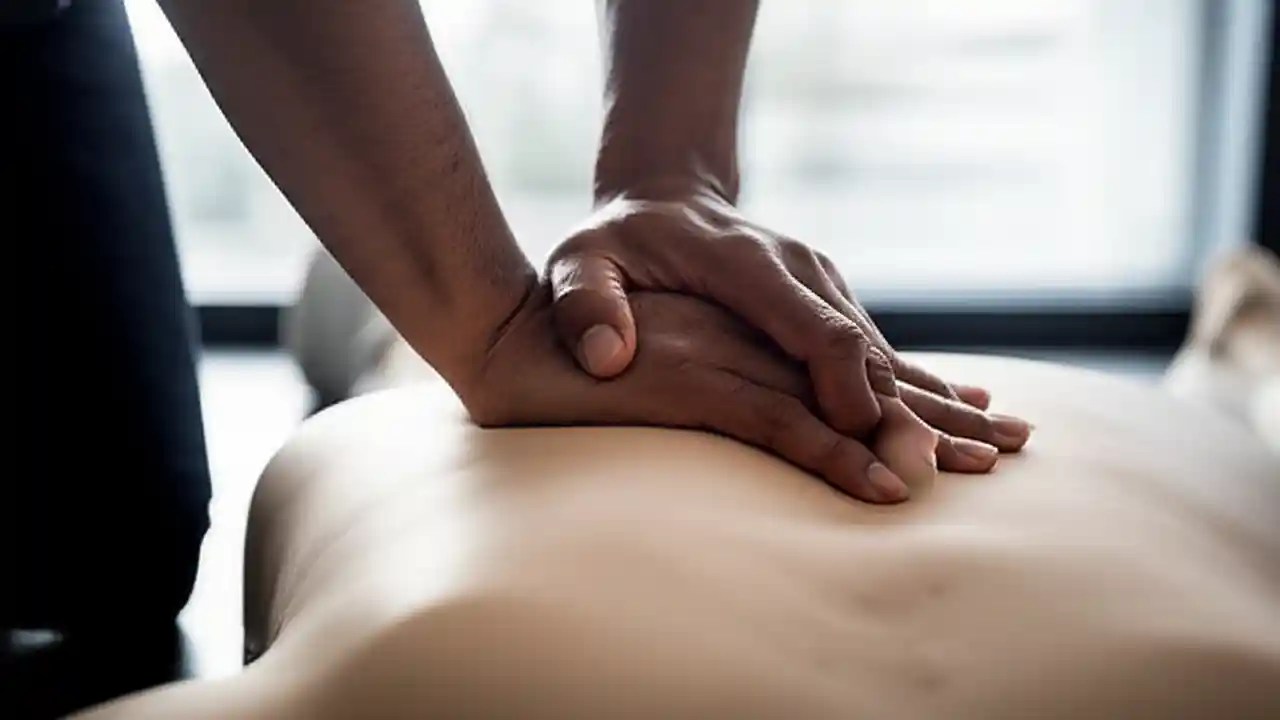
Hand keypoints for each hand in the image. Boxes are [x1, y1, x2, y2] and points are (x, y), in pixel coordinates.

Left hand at [547, 185, 1031, 468]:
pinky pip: (880, 354)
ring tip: (1002, 448)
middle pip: (865, 348)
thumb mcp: (580, 263)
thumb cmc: (614, 242)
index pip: (811, 325)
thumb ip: (586, 306)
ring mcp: (821, 286)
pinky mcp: (828, 304)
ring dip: (939, 403)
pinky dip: (924, 389)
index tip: (868, 438)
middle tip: (969, 466)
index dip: (844, 382)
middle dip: (915, 408)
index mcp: (746, 262)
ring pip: (886, 353)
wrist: (664, 196)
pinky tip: (973, 415)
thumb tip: (608, 360)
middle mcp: (800, 272)